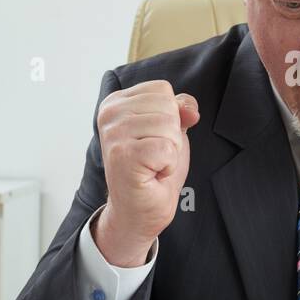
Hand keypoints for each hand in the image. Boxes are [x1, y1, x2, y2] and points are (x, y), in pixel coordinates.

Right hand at [93, 79, 199, 266]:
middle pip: (167, 106)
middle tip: (155, 154)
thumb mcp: (171, 130)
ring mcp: (114, 134)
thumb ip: (179, 109)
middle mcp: (109, 114)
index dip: (170, 116)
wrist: (140, 209)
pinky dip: (168, 165)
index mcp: (116, 102)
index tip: (154, 138)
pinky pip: (167, 148)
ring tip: (153, 164)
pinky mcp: (123, 156)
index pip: (162, 89)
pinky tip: (152, 173)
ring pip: (169, 126)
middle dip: (172, 134)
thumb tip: (190, 109)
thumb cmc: (153, 169)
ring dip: (171, 151)